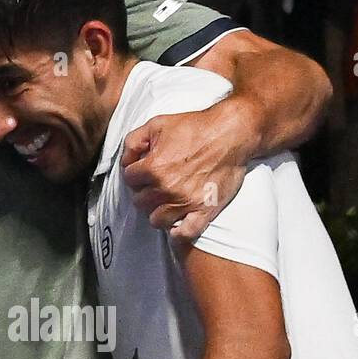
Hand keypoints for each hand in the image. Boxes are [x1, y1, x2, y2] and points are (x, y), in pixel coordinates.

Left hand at [121, 96, 252, 240]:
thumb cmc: (195, 127)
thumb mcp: (157, 123)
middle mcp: (167, 188)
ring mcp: (185, 202)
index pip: (129, 180)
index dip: (136, 174)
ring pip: (157, 220)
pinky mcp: (204, 211)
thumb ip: (134, 141)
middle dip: (145, 193)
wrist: (231, 133)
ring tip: (166, 202)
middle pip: (140, 202)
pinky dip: (178, 234)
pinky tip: (177, 225)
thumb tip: (126, 160)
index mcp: (153, 168)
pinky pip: (184, 234)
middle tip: (156, 185)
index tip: (145, 171)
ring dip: (158, 212)